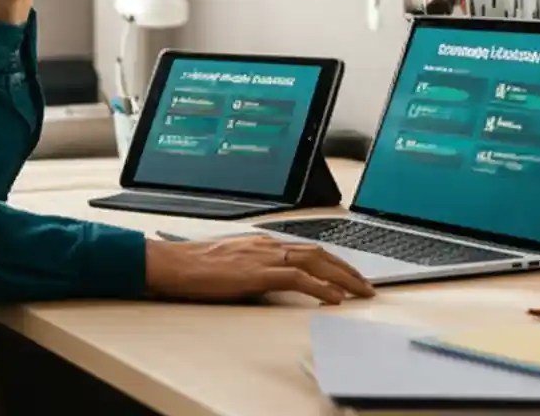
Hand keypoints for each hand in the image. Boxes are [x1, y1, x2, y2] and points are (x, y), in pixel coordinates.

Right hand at [144, 235, 375, 304]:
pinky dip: (321, 287)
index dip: (332, 260)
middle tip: (366, 284)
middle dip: (347, 268)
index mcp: (262, 242)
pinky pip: (299, 278)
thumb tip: (267, 280)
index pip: (307, 248)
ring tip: (360, 291)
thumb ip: (252, 267)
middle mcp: (268, 244)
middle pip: (319, 252)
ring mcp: (264, 256)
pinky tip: (334, 298)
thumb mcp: (231, 263)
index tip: (348, 273)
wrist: (173, 264)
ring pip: (316, 262)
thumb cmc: (194, 266)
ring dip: (343, 277)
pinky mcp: (259, 273)